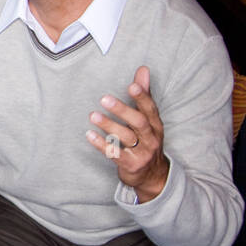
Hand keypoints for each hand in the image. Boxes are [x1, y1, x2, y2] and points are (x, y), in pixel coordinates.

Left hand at [85, 65, 169, 201]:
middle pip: (138, 122)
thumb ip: (144, 94)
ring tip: (93, 115)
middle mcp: (151, 138)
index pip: (150, 108)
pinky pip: (115, 154)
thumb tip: (143, 69)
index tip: (131, 85)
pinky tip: (90, 135)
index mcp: (156, 125)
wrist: (153, 175)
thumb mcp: (149, 119)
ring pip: (126, 138)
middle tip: (104, 98)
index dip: (142, 97)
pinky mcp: (130, 164)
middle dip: (122, 110)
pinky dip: (102, 144)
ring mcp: (142, 153)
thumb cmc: (147, 140)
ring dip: (109, 126)